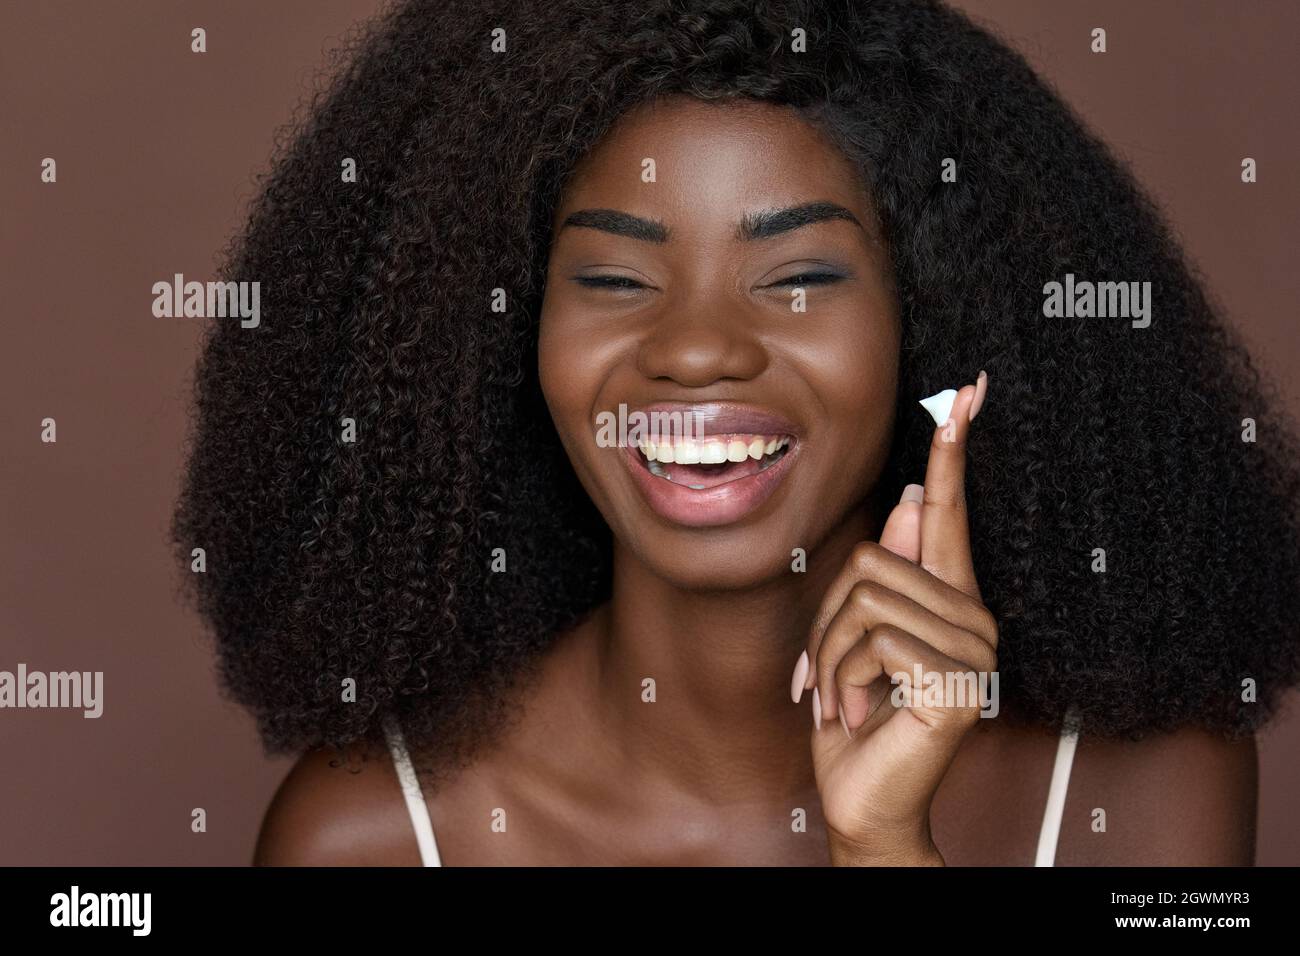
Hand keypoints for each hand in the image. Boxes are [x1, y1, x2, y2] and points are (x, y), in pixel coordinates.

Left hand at [795, 373, 995, 865]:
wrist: (863, 801)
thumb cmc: (856, 718)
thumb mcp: (854, 640)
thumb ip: (886, 576)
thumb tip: (911, 500)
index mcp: (951, 602)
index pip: (952, 514)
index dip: (953, 453)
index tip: (965, 392)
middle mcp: (975, 620)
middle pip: (874, 562)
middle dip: (830, 622)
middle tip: (831, 675)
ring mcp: (973, 654)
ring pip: (867, 598)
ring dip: (831, 654)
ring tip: (845, 699)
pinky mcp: (958, 685)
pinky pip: (874, 639)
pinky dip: (842, 677)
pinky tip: (856, 714)